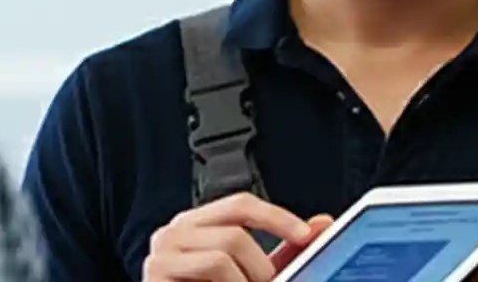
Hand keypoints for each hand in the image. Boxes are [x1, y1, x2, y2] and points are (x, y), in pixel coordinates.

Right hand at [143, 192, 331, 280]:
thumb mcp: (250, 275)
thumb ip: (283, 252)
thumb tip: (321, 224)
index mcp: (197, 224)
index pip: (241, 203)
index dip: (277, 217)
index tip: (307, 235)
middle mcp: (174, 231)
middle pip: (235, 230)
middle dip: (261, 266)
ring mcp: (161, 252)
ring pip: (224, 252)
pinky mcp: (155, 273)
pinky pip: (210, 268)